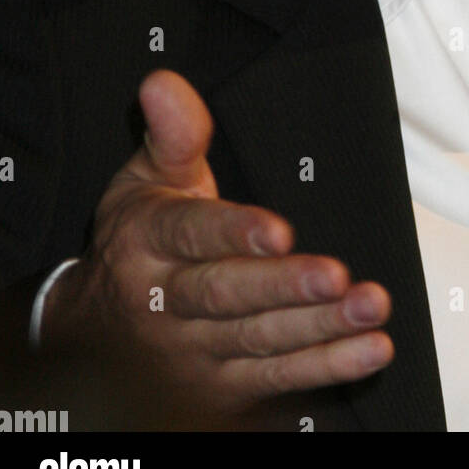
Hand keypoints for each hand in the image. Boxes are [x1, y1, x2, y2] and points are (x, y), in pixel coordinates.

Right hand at [42, 69, 393, 416]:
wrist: (99, 327)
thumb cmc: (139, 239)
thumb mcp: (146, 178)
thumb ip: (172, 132)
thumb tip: (165, 84)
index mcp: (147, 241)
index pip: (190, 234)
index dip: (234, 233)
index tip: (278, 229)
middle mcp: (166, 301)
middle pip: (227, 294)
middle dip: (285, 287)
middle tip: (335, 276)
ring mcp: (195, 350)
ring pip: (260, 339)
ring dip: (320, 327)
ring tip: (369, 307)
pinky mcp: (223, 384)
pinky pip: (277, 378)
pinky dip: (326, 366)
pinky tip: (367, 349)